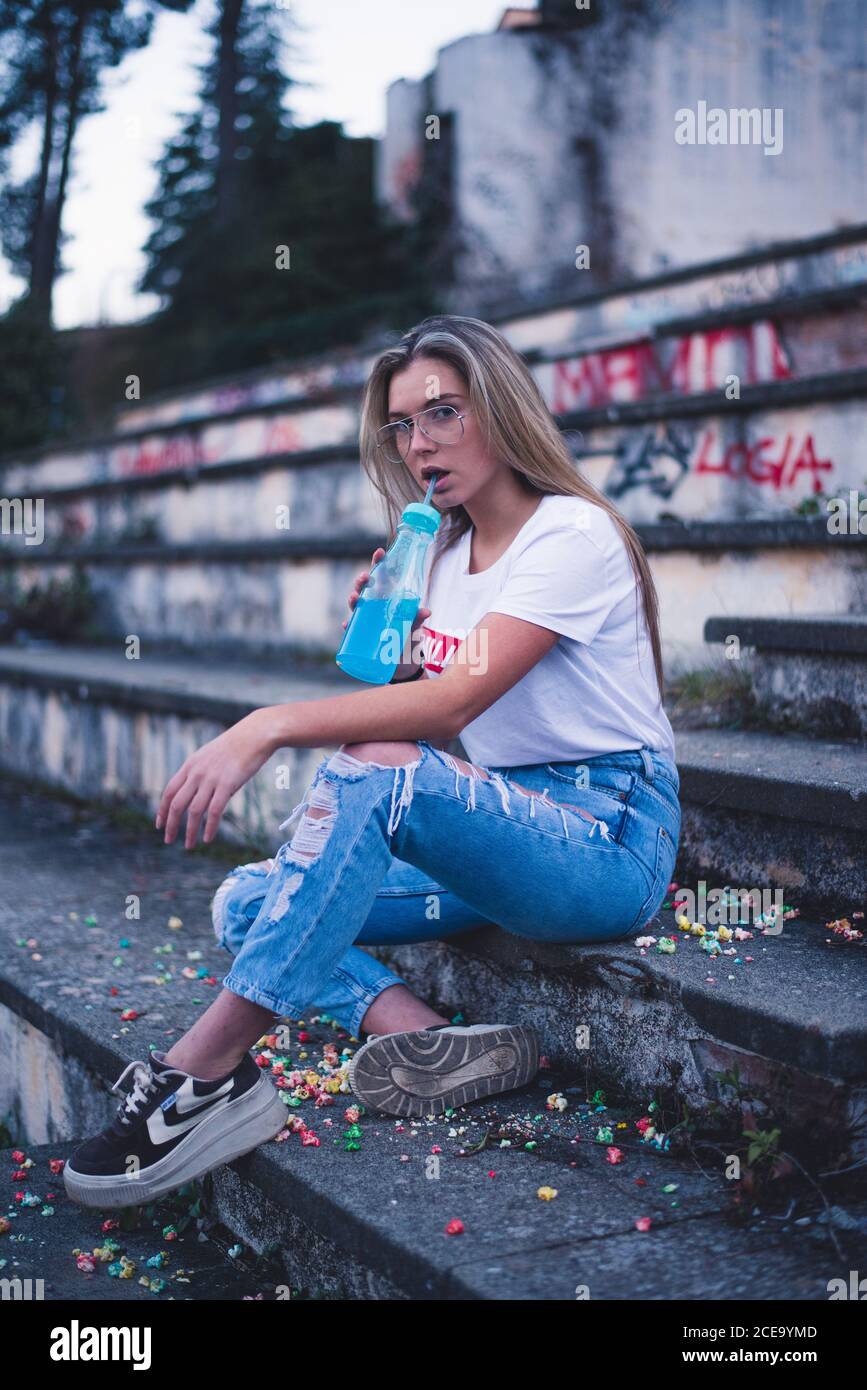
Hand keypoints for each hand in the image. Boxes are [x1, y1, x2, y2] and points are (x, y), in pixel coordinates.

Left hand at [155, 708, 275, 848]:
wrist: (256, 734)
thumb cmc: (237, 745)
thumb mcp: (211, 756)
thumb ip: (202, 773)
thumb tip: (202, 796)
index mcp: (191, 765)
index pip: (169, 791)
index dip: (162, 810)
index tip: (160, 824)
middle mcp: (197, 773)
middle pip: (176, 804)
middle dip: (170, 824)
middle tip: (168, 840)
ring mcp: (211, 779)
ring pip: (194, 811)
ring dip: (189, 831)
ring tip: (188, 845)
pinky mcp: (227, 785)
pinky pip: (214, 811)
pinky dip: (209, 827)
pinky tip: (207, 839)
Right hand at [342, 548, 430, 654]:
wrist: (402, 663)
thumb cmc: (407, 638)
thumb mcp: (413, 626)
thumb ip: (417, 618)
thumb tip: (427, 611)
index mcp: (386, 599)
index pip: (380, 577)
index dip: (378, 563)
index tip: (380, 552)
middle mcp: (373, 607)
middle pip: (364, 589)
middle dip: (361, 582)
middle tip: (365, 578)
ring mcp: (366, 621)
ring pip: (356, 607)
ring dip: (353, 600)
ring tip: (355, 598)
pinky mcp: (361, 637)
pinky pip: (352, 630)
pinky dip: (349, 626)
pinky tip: (347, 624)